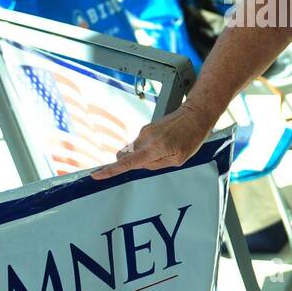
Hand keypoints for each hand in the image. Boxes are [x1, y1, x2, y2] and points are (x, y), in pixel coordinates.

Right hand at [90, 102, 215, 179]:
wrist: (195, 115)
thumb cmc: (191, 138)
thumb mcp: (178, 160)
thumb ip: (156, 165)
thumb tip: (141, 166)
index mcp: (154, 148)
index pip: (127, 163)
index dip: (110, 171)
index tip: (96, 175)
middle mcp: (145, 138)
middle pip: (126, 156)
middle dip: (132, 163)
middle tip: (154, 163)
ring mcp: (145, 131)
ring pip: (134, 150)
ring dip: (142, 155)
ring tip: (166, 151)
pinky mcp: (147, 128)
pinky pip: (140, 143)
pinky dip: (146, 148)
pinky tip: (164, 145)